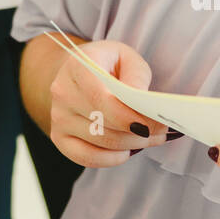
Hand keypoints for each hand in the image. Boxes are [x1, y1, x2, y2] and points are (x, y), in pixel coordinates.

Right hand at [48, 40, 168, 167]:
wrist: (79, 72)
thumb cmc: (108, 65)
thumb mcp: (128, 58)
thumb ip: (137, 77)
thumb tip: (142, 103)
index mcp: (77, 67)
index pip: (100, 98)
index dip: (126, 116)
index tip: (152, 125)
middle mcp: (62, 93)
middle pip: (102, 123)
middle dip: (137, 132)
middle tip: (161, 131)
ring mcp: (58, 117)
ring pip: (99, 142)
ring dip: (130, 145)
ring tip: (150, 138)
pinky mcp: (59, 137)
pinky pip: (85, 157)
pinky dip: (110, 159)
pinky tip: (126, 151)